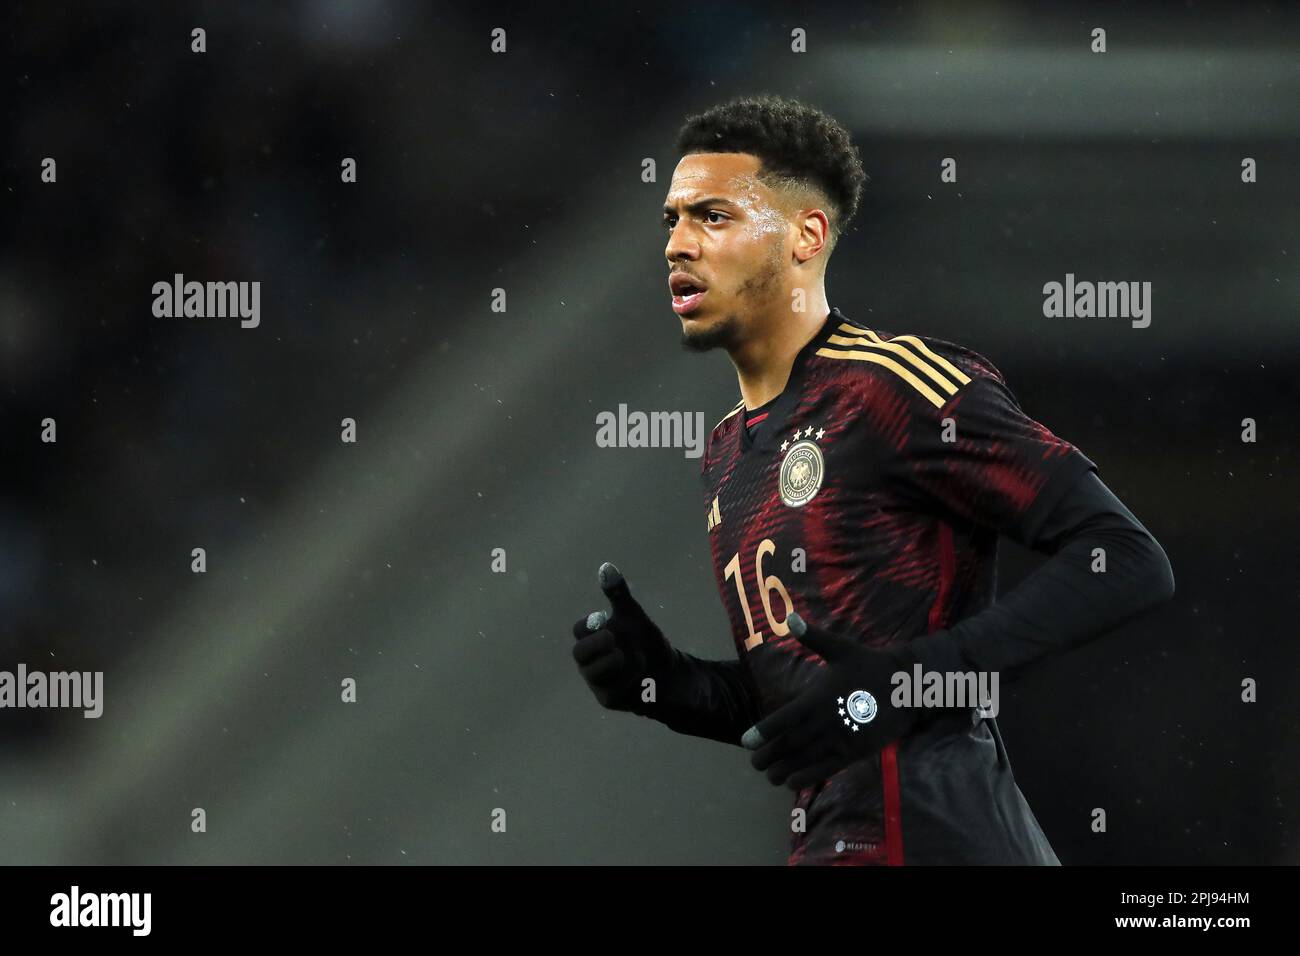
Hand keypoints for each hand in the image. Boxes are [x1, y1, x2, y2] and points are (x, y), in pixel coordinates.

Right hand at [572, 562, 673, 712]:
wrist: (671, 674)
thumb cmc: (647, 643)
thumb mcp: (634, 616)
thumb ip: (618, 594)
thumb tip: (606, 566)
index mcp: (592, 639)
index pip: (579, 630)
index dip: (590, 625)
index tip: (606, 619)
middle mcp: (589, 661)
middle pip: (579, 653)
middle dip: (596, 645)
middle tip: (614, 639)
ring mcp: (597, 682)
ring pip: (593, 672)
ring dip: (616, 662)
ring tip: (637, 658)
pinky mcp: (608, 699)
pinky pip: (610, 689)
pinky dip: (627, 679)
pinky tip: (641, 674)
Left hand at [741, 612, 920, 789]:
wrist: (905, 686)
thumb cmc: (869, 665)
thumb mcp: (841, 647)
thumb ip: (813, 637)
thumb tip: (790, 617)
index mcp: (819, 697)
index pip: (785, 718)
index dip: (764, 731)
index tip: (745, 741)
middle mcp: (827, 721)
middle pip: (791, 743)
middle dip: (769, 754)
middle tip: (753, 762)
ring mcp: (841, 739)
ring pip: (806, 760)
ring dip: (783, 770)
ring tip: (768, 774)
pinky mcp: (855, 752)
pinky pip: (827, 769)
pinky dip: (807, 778)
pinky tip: (791, 783)